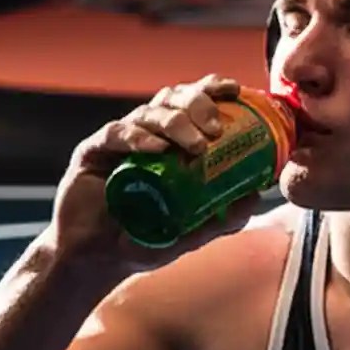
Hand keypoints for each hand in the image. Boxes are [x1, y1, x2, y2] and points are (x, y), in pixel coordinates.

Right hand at [47, 74, 258, 273]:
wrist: (96, 260)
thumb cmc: (142, 240)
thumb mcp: (191, 233)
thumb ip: (224, 217)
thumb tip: (257, 195)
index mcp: (170, 142)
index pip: (193, 103)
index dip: (213, 89)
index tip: (235, 90)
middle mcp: (146, 134)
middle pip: (173, 98)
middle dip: (198, 104)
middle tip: (216, 128)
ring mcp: (119, 141)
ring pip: (149, 113)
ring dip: (176, 124)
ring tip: (196, 145)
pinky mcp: (92, 152)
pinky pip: (116, 134)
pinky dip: (138, 137)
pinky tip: (156, 148)